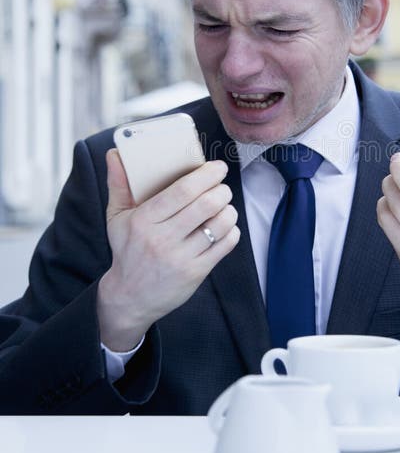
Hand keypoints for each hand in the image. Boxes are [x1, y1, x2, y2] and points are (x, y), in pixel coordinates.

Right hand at [97, 149, 239, 350]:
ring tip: (224, 205)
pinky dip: (231, 231)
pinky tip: (225, 226)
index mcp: (144, 220)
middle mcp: (162, 239)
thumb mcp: (117, 218)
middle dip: (221, 190)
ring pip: (219, 224)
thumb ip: (118, 185)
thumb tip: (114, 154)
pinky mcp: (195, 273)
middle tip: (222, 187)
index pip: (182, 191)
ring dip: (228, 210)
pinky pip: (225, 245)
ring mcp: (180, 258)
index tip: (217, 168)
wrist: (130, 298)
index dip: (206, 175)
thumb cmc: (127, 250)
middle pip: (206, 204)